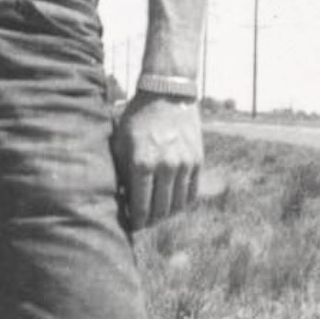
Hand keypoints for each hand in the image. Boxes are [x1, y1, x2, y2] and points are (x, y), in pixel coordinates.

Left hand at [111, 93, 202, 230]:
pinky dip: (182, 203)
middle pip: (160, 210)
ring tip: (158, 215)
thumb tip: (121, 197)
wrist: (167, 93)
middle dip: (150, 221)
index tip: (132, 226)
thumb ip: (122, 169)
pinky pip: (192, 192)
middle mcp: (165, 166)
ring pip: (177, 205)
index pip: (140, 206)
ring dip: (167, 214)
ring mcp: (184, 164)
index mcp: (142, 163)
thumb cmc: (138, 116)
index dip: (136, 221)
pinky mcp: (198, 160)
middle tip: (144, 223)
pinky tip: (174, 204)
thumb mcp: (122, 140)